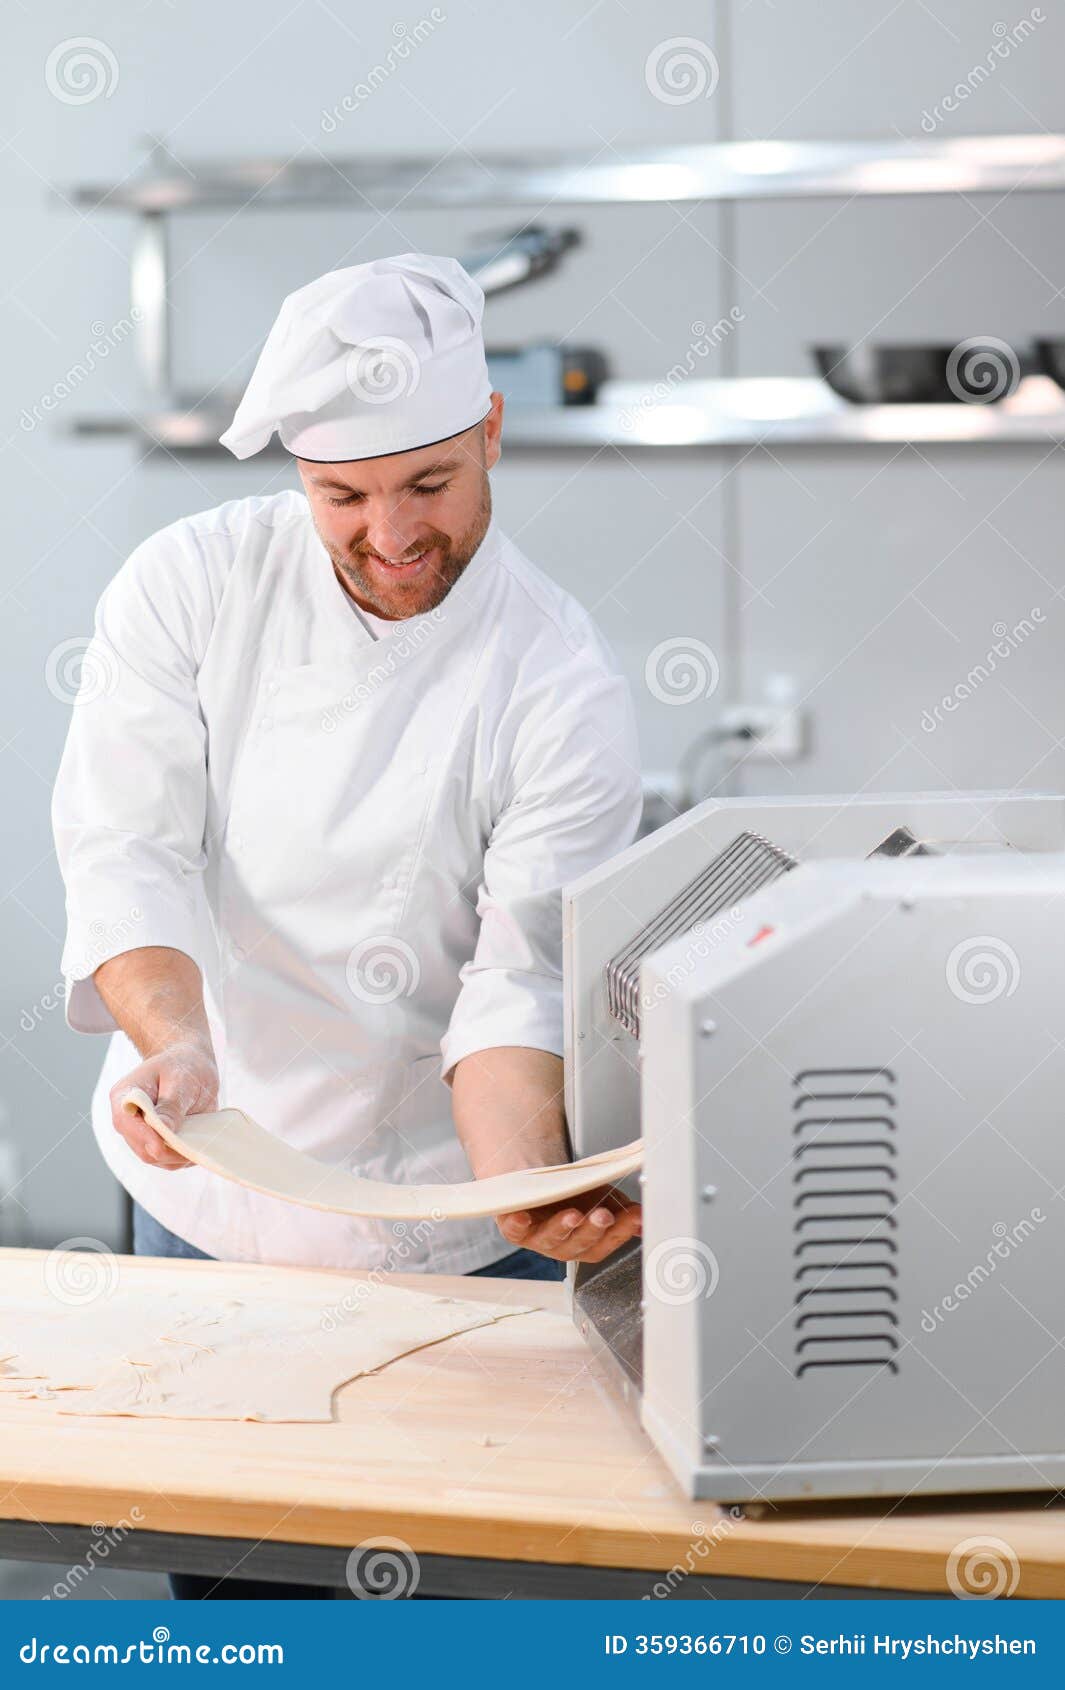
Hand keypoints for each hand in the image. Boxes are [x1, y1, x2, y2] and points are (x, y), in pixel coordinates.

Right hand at [109, 1039, 217, 1169]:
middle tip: (192, 1144)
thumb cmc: (183, 1066)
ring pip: (154, 1157)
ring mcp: (140, 1134)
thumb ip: (171, 1106)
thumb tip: (163, 1131)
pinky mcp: (156, 1143)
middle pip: (140, 1146)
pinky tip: (196, 1142)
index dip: (143, 1136)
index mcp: (124, 1095)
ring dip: (177, 1155)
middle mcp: (128, 1119)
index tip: (161, 1146)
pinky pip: (167, 1160)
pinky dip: (183, 1156)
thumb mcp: (180, 1079)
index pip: (125, 1121)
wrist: (190, 1065)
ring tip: (198, 1138)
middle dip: (166, 1150)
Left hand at [495, 1183, 640, 1263]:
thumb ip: (621, 1210)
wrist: (533, 1181)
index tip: (635, 1215)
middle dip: (593, 1230)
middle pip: (581, 1244)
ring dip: (563, 1227)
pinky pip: (514, 1230)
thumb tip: (644, 1219)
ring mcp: (538, 1239)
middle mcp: (564, 1247)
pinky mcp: (513, 1229)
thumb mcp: (600, 1199)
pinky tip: (522, 1217)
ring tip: (573, 1215)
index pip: (608, 1241)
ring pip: (552, 1238)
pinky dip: (517, 1224)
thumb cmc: (570, 1195)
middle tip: (604, 1215)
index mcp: (588, 1244)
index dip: (622, 1229)